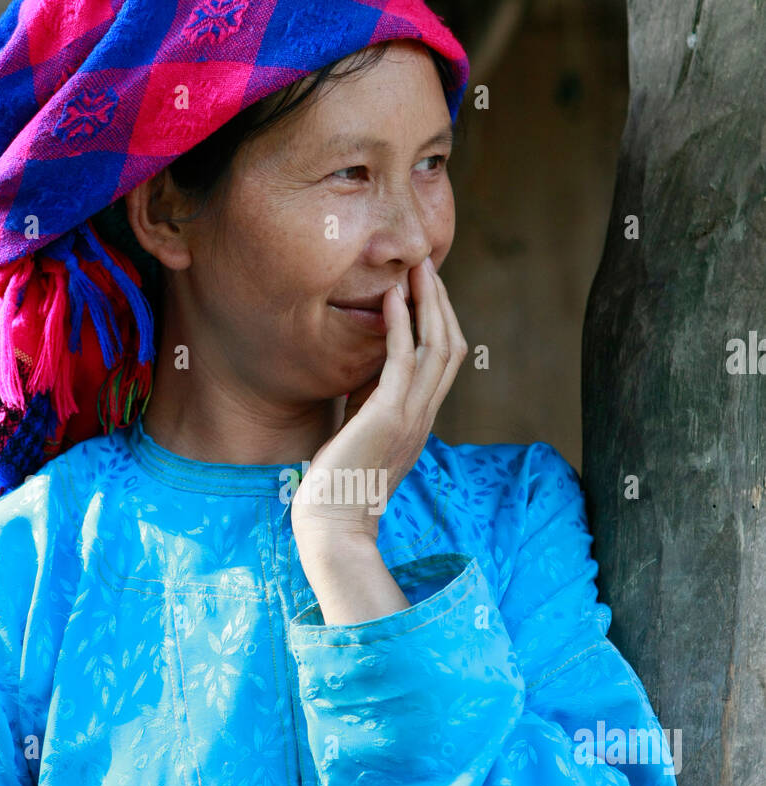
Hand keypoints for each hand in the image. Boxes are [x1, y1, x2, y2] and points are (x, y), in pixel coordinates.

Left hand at [290, 254, 467, 558]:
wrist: (334, 524)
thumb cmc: (339, 485)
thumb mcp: (362, 434)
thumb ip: (370, 404)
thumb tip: (363, 372)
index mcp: (421, 420)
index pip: (445, 360)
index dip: (440, 319)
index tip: (426, 286)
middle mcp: (424, 415)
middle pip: (450, 345)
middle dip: (440, 300)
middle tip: (426, 261)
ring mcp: (411, 416)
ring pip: (437, 346)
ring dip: (427, 302)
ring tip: (416, 266)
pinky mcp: (389, 417)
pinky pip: (403, 361)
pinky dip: (400, 324)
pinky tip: (390, 297)